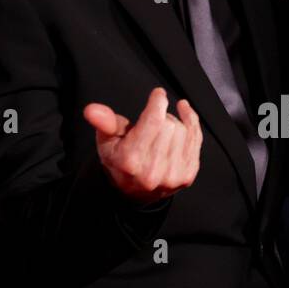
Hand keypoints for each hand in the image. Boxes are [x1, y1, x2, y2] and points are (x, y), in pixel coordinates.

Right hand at [83, 87, 201, 204]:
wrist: (134, 193)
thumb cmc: (120, 162)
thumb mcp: (106, 141)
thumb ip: (103, 123)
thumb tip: (92, 110)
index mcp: (130, 160)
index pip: (153, 121)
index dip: (158, 102)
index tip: (158, 94)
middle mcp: (152, 171)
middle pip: (169, 124)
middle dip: (162, 116)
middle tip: (154, 119)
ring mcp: (172, 175)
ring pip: (184, 131)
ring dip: (176, 122)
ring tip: (163, 127)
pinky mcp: (187, 176)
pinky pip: (196, 140)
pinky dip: (192, 124)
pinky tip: (186, 116)